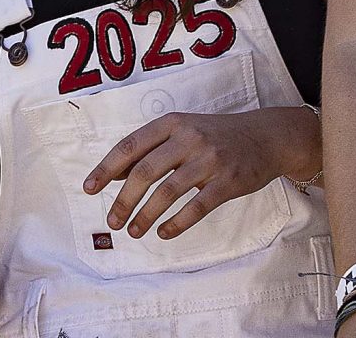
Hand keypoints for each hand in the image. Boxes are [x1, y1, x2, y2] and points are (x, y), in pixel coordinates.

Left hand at [83, 105, 317, 240]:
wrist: (266, 137)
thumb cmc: (217, 136)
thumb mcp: (183, 131)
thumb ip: (151, 149)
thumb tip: (112, 174)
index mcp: (174, 123)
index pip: (131, 146)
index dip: (106, 169)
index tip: (89, 190)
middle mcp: (190, 137)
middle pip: (145, 172)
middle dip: (124, 201)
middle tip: (112, 222)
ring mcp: (210, 159)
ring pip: (167, 192)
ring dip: (146, 216)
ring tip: (134, 232)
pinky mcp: (228, 180)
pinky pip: (197, 207)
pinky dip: (176, 224)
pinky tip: (164, 233)